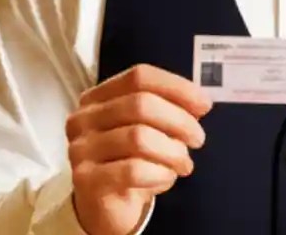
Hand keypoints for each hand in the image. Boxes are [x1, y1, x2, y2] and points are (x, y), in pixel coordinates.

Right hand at [67, 64, 212, 234]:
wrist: (104, 207)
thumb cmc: (129, 162)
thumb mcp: (148, 130)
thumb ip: (168, 111)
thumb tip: (200, 103)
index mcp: (98, 97)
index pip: (140, 77)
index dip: (176, 87)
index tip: (204, 104)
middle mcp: (84, 119)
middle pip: (141, 104)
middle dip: (179, 121)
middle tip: (198, 138)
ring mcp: (81, 149)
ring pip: (139, 137)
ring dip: (172, 151)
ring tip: (184, 164)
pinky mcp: (86, 180)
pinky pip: (133, 170)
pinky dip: (159, 173)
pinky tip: (166, 178)